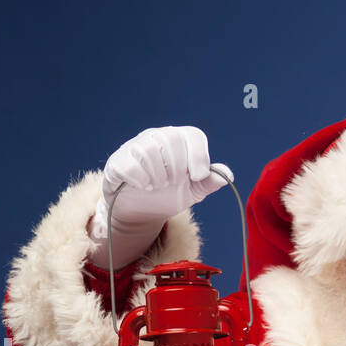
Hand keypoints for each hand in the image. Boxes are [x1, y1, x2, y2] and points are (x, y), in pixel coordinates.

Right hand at [87, 126, 231, 267]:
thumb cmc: (169, 194)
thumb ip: (209, 182)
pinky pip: (129, 165)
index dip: (199, 156)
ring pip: (149, 150)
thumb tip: (227, 175)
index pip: (193, 135)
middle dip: (178, 167)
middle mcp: (157, 137)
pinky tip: (144, 187)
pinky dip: (140, 179)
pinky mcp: (118, 161)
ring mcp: (135, 146)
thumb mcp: (193, 190)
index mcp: (179, 141)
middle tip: (174, 183)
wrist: (142, 210)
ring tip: (158, 186)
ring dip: (159, 175)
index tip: (198, 177)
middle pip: (172, 139)